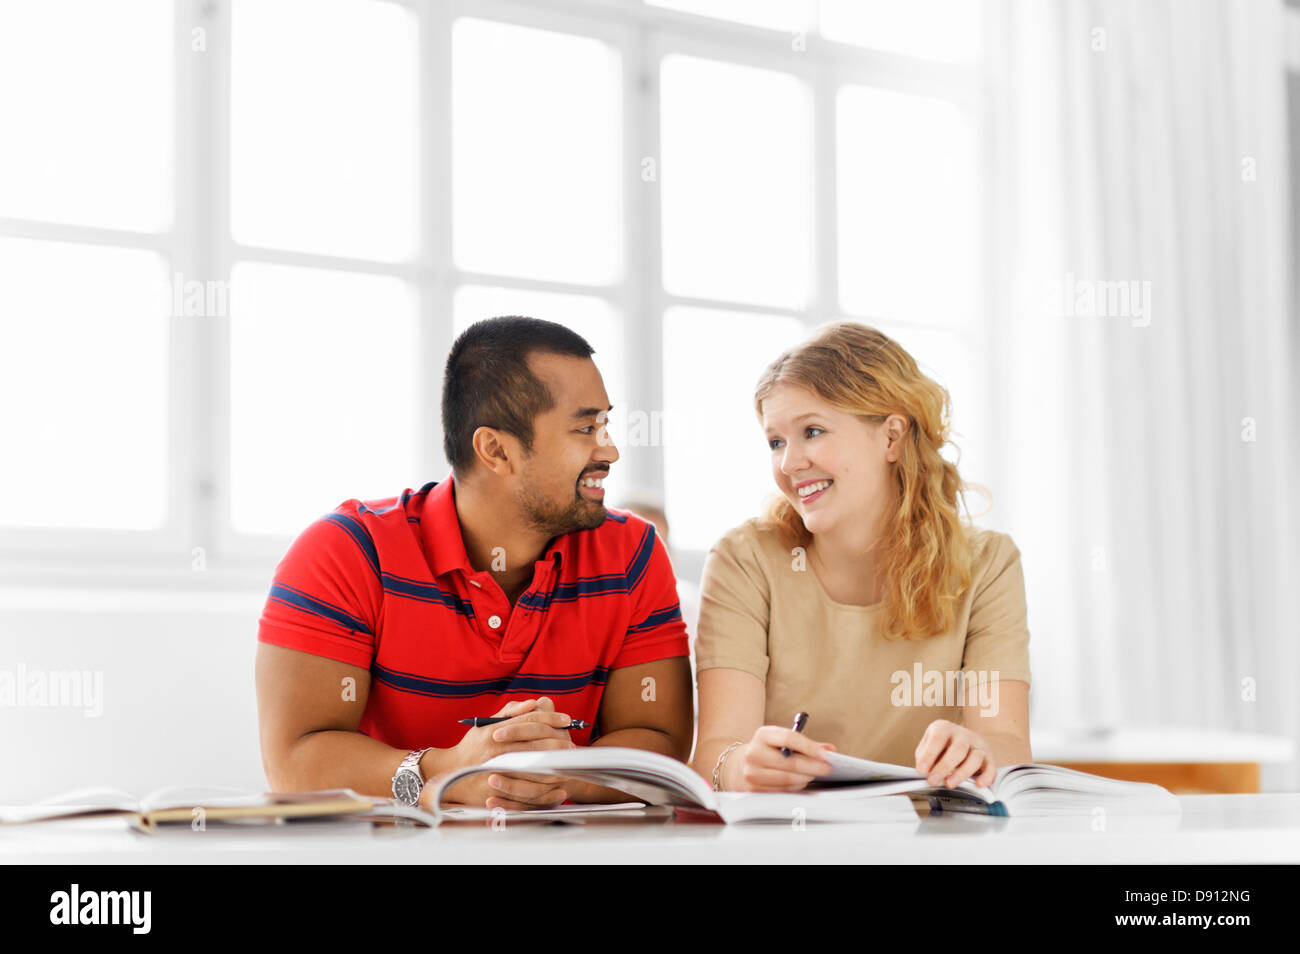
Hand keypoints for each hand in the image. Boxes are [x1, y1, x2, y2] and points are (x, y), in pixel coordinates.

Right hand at [432, 698, 576, 810]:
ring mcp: (496, 773)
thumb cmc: (472, 746)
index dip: (550, 719)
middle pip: (534, 745)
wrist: (449, 773)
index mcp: (495, 732)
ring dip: (554, 768)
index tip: (566, 720)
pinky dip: (545, 793)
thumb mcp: (486, 724)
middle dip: (556, 744)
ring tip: (568, 766)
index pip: (528, 722)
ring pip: (532, 770)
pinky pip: (526, 795)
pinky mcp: (497, 793)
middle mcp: (496, 751)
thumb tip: (533, 703)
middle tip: (571, 745)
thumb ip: (510, 712)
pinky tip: (558, 790)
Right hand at [725, 725, 835, 791]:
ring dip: (805, 778)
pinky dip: (795, 786)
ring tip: (813, 774)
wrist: (739, 766)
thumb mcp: (781, 740)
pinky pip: (782, 790)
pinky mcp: (754, 789)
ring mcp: (752, 773)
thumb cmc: (767, 751)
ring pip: (788, 779)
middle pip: (790, 762)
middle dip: (813, 766)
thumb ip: (805, 744)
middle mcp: (754, 753)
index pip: (790, 739)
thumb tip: (830, 750)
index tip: (826, 755)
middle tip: (827, 768)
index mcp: (762, 735)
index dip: (810, 747)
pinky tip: (800, 781)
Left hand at [914, 719, 996, 788]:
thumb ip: (924, 757)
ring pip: (974, 758)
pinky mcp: (989, 758)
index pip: (937, 739)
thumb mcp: (928, 746)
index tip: (921, 770)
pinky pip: (991, 768)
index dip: (929, 755)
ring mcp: (977, 745)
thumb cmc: (943, 746)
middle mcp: (962, 735)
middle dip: (944, 767)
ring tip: (950, 784)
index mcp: (944, 728)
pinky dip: (986, 777)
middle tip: (933, 781)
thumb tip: (924, 771)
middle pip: (957, 749)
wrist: (967, 740)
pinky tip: (978, 784)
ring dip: (962, 773)